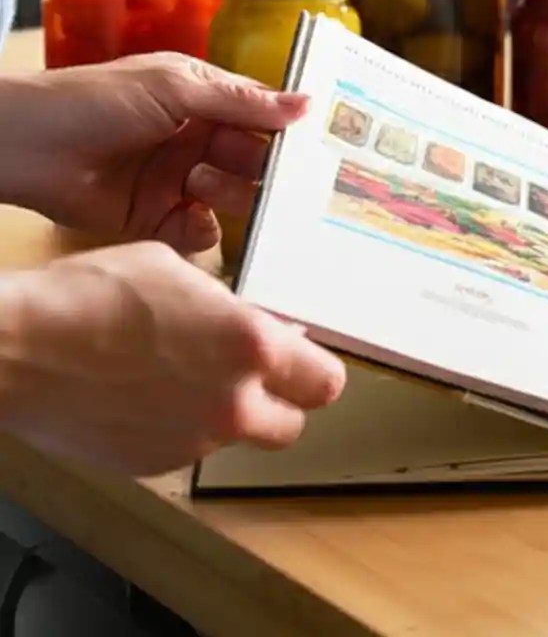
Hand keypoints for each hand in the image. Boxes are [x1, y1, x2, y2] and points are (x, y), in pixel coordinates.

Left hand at [0, 52, 307, 254]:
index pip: (261, 117)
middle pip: (255, 162)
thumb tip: (307, 103)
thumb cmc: (92, 101)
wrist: (26, 147)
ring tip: (199, 181)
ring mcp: (179, 183)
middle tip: (275, 176)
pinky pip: (202, 232)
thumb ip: (240, 100)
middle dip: (266, 169)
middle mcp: (197, 143)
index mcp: (203, 102)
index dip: (289, 131)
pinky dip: (202, 228)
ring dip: (228, 192)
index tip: (322, 146)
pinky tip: (189, 214)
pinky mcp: (159, 221)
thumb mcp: (173, 87)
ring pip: (234, 198)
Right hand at [0, 241, 345, 475]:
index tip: (304, 362)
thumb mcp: (175, 273)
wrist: (12, 349)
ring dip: (228, 415)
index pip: (326, 382)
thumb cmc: (88, 296)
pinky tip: (149, 397)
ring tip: (187, 380)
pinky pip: (190, 450)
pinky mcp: (155, 464)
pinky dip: (182, 429)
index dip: (315, 372)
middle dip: (281, 403)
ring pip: (239, 438)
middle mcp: (232, 403)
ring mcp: (194, 440)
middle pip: (292, 425)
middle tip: (255, 379)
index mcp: (250, 348)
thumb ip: (233, 308)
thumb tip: (265, 327)